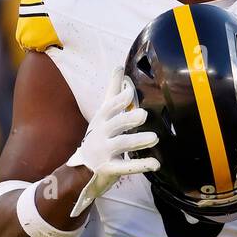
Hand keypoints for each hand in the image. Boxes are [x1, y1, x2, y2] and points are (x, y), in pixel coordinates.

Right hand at [66, 66, 158, 215]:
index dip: (119, 100)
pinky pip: (126, 167)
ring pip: (122, 144)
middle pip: (115, 124)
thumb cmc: (98, 137)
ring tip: (155, 138)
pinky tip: (155, 163)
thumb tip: (119, 67)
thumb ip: (113, 93)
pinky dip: (141, 164)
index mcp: (101, 119)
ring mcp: (104, 152)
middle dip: (128, 119)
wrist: (81, 169)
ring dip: (138, 140)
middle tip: (143, 115)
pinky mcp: (109, 169)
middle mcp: (101, 134)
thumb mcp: (103, 115)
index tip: (130, 92)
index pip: (109, 107)